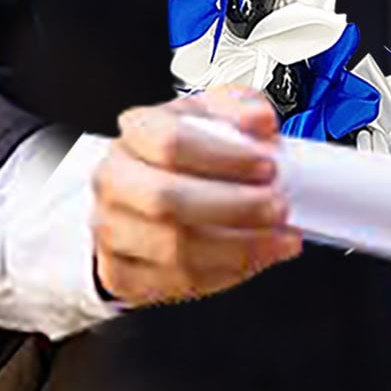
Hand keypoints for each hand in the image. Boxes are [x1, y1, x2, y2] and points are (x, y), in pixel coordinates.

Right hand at [93, 88, 302, 305]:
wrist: (152, 187)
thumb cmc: (191, 148)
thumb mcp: (218, 112)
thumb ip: (241, 106)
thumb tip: (258, 120)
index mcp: (136, 132)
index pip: (170, 142)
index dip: (224, 157)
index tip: (267, 165)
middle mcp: (116, 180)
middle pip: (166, 200)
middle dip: (234, 208)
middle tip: (278, 207)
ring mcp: (112, 229)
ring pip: (173, 250)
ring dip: (238, 248)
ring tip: (278, 237)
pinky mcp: (123, 273)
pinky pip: (175, 284)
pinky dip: (225, 275)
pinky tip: (255, 258)